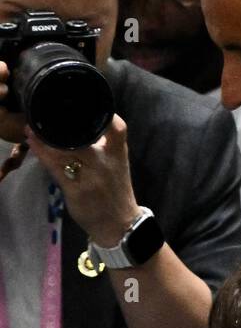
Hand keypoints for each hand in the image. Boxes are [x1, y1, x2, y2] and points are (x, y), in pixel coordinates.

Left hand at [24, 114, 140, 244]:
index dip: (99, 111)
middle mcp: (107, 162)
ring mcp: (92, 176)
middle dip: (61, 122)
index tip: (79, 102)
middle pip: (81, 133)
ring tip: (32, 127)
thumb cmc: (115, 189)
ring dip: (44, 137)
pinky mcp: (77, 190)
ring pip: (64, 148)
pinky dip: (41, 152)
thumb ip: (104, 140)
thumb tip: (76, 118)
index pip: (115, 125)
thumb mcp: (117, 160)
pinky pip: (55, 166)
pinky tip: (33, 142)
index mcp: (119, 151)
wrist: (120, 224)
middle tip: (43, 111)